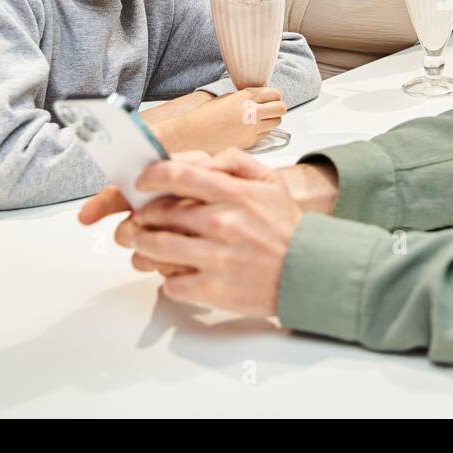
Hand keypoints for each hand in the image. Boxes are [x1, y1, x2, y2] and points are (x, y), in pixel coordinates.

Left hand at [111, 148, 304, 316]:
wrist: (310, 272)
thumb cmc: (286, 228)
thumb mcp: (270, 181)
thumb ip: (234, 161)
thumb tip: (200, 161)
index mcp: (234, 194)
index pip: (178, 175)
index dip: (151, 176)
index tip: (143, 182)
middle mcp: (222, 224)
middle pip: (159, 213)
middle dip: (143, 214)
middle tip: (142, 217)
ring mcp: (215, 259)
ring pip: (156, 248)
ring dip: (143, 245)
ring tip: (145, 244)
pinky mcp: (212, 291)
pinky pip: (171, 283)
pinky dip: (168, 278)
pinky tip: (176, 272)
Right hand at [147, 88, 285, 154]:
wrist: (191, 135)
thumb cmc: (204, 116)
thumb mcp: (226, 99)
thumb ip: (245, 98)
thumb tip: (260, 99)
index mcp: (245, 97)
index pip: (274, 93)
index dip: (274, 97)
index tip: (271, 99)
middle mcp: (251, 111)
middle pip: (280, 108)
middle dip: (277, 108)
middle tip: (270, 110)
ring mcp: (252, 128)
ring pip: (276, 122)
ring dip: (271, 121)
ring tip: (260, 121)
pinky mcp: (250, 142)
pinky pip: (265, 135)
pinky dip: (262, 133)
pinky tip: (250, 131)